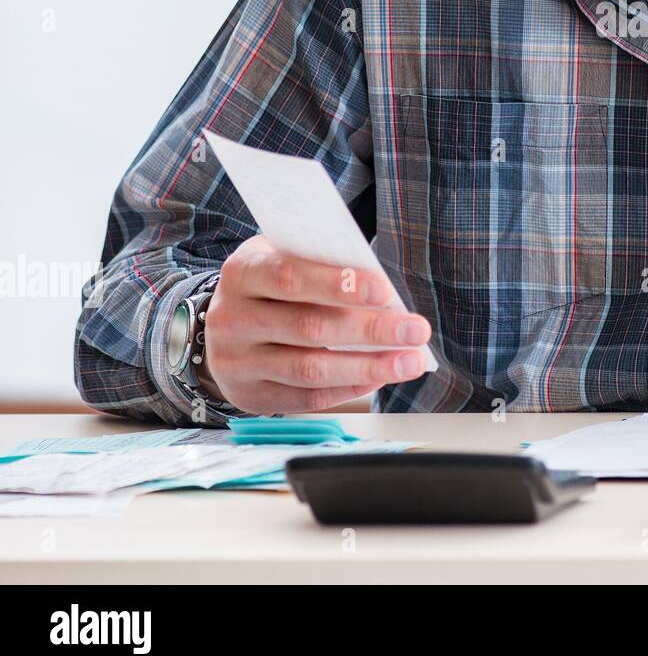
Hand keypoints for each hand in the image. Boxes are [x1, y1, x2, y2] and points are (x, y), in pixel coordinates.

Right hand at [200, 234, 431, 414]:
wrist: (224, 323)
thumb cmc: (273, 283)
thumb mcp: (288, 257)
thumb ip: (324, 266)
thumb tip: (384, 293)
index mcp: (243, 272)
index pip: (291, 278)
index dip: (339, 285)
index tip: (385, 291)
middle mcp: (232, 318)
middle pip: (309, 327)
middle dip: (371, 330)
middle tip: (416, 329)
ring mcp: (236, 361)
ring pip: (310, 369)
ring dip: (369, 367)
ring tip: (410, 361)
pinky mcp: (249, 395)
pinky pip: (306, 398)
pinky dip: (349, 388)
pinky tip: (379, 377)